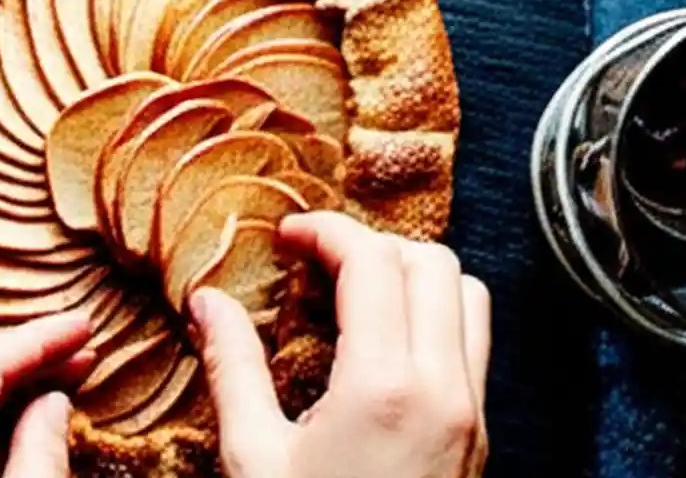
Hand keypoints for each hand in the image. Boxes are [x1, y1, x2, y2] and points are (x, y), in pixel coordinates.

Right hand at [189, 211, 491, 477]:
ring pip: (467, 296)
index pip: (373, 261)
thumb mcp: (253, 459)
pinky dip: (434, 315)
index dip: (326, 231)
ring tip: (353, 293)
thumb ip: (232, 368)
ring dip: (412, 275)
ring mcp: (472, 414)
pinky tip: (381, 343)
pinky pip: (473, 343)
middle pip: (431, 262)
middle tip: (316, 262)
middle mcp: (446, 391)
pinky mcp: (479, 436)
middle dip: (370, 246)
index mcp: (386, 388)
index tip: (288, 236)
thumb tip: (206, 303)